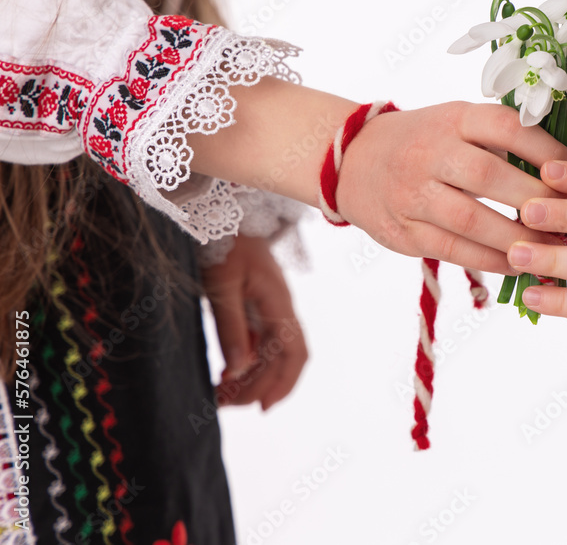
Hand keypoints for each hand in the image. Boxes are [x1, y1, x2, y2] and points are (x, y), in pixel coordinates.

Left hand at [201, 235, 307, 410]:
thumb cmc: (222, 243)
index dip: (284, 382)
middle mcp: (279, 308)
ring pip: (269, 352)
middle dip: (258, 386)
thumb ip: (231, 327)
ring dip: (250, 377)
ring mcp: (268, 308)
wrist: (219, 213)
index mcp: (278, 303)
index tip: (261, 407)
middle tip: (225, 404)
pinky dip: (244, 362)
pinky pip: (257, 341)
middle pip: (282, 358)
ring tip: (221, 395)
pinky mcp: (254, 306)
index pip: (294, 352)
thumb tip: (239, 369)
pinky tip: (225, 374)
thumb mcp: (221, 285)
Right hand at [337, 102, 566, 274]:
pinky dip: (490, 261)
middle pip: (489, 177)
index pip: (506, 127)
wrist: (352, 162)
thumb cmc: (425, 142)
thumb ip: (503, 140)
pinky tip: (518, 265)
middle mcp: (429, 152)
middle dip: (536, 201)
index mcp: (453, 118)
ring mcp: (412, 193)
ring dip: (517, 239)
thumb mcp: (458, 123)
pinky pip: (453, 250)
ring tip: (552, 250)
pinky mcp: (402, 231)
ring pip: (471, 220)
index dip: (547, 150)